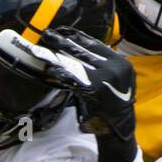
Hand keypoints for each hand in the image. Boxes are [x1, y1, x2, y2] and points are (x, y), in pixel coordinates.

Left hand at [43, 28, 136, 161]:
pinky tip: (49, 68)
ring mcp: (105, 79)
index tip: (63, 30)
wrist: (118, 130)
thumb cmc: (112, 107)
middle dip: (63, 42)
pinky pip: (73, 79)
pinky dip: (60, 73)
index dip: (77, 36)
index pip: (96, 45)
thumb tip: (77, 50)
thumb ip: (101, 66)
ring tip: (41, 49)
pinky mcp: (95, 91)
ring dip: (56, 55)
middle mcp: (115, 68)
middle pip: (84, 51)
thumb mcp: (113, 81)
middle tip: (47, 34)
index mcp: (121, 63)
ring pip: (76, 63)